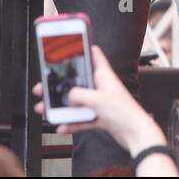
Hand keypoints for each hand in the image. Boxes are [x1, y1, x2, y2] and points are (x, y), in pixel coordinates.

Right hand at [33, 45, 173, 174]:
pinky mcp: (99, 116)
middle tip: (43, 85)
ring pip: (76, 101)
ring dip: (60, 106)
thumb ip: (79, 95)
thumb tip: (66, 95)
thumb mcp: (98, 100)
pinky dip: (71, 122)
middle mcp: (101, 87)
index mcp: (104, 76)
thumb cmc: (125, 112)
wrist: (135, 133)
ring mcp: (99, 102)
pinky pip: (80, 118)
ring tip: (44, 108)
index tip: (69, 44)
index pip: (94, 56)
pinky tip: (61, 126)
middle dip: (59, 84)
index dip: (82, 48)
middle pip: (77, 82)